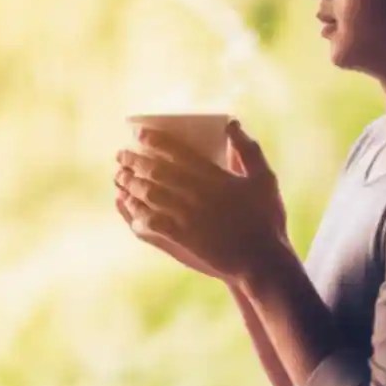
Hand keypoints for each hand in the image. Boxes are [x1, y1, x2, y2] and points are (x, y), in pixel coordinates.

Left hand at [113, 120, 290, 284]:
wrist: (262, 261)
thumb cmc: (266, 218)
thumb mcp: (265, 179)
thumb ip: (249, 149)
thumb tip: (232, 123)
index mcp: (216, 177)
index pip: (179, 152)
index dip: (155, 141)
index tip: (138, 134)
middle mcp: (198, 195)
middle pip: (157, 172)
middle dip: (134, 161)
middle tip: (120, 154)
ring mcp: (188, 218)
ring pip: (151, 195)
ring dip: (131, 184)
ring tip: (119, 176)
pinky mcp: (182, 239)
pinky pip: (152, 221)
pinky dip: (135, 211)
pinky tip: (127, 205)